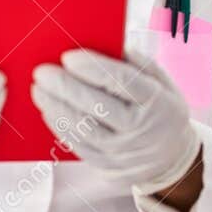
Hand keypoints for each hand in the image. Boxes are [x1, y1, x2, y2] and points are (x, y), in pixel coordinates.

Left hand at [30, 47, 201, 190]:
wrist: (172, 156)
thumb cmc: (161, 109)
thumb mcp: (162, 82)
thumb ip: (136, 64)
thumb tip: (106, 44)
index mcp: (157, 102)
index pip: (122, 82)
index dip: (92, 69)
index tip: (68, 57)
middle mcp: (140, 129)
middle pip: (96, 106)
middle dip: (64, 87)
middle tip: (42, 72)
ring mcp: (124, 151)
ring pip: (82, 128)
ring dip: (56, 107)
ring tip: (39, 90)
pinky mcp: (108, 166)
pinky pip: (78, 145)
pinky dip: (60, 126)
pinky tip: (49, 110)